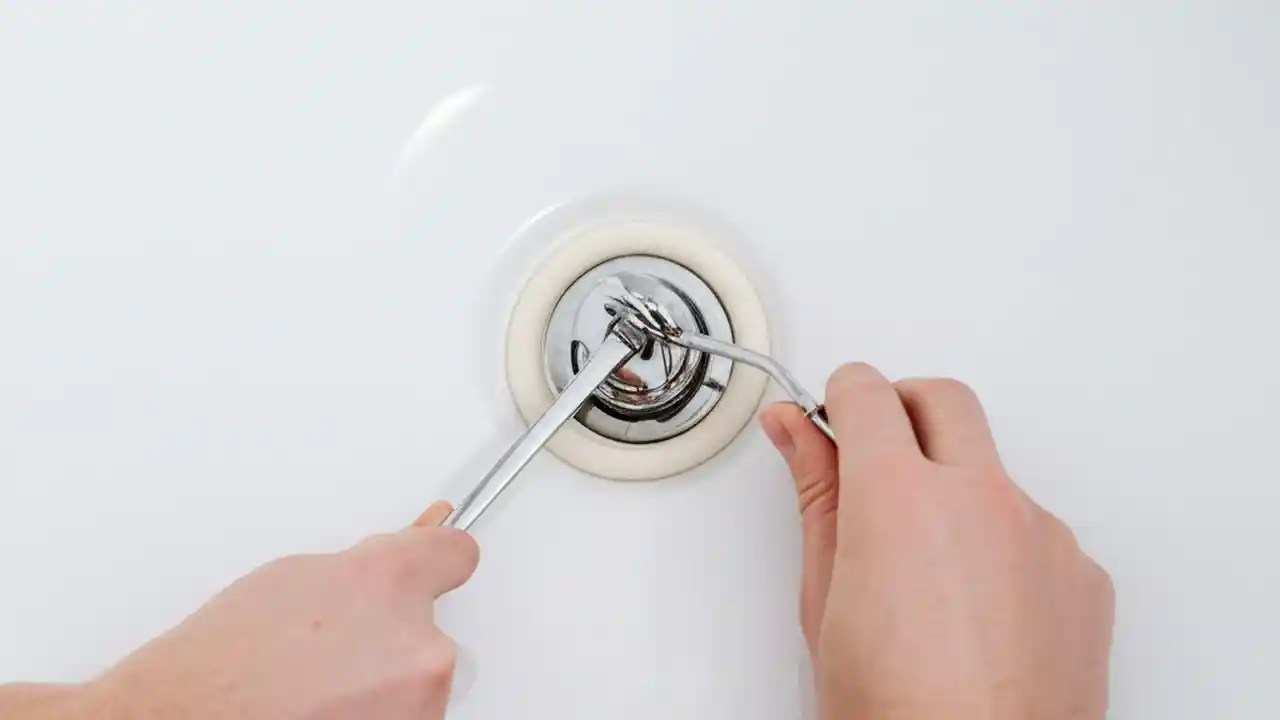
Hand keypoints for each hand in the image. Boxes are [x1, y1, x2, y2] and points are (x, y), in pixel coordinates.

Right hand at [1, 501, 478, 719]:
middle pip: (429, 629)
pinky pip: (405, 718)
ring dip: (381, 688)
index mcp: (389, 582)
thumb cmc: (215, 669)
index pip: (453, 552)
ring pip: (417, 683)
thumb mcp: (289, 583)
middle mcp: (419, 643)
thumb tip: (388, 570)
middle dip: (390, 639)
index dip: (437, 558)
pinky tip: (321, 714)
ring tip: (314, 695)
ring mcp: (419, 702)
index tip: (440, 563)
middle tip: (330, 659)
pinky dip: (374, 717)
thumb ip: (357, 572)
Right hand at [761, 364, 1113, 718]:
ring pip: (993, 472)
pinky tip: (974, 613)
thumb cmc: (895, 714)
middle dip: (903, 410)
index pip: (869, 393)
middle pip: (944, 400)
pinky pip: (1035, 532)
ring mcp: (1044, 535)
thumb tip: (795, 432)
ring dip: (956, 492)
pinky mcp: (1084, 574)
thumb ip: (817, 495)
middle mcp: (982, 500)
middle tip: (874, 455)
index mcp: (900, 499)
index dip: (841, 397)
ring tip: (925, 578)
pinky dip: (1002, 549)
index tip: (833, 413)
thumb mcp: (825, 600)